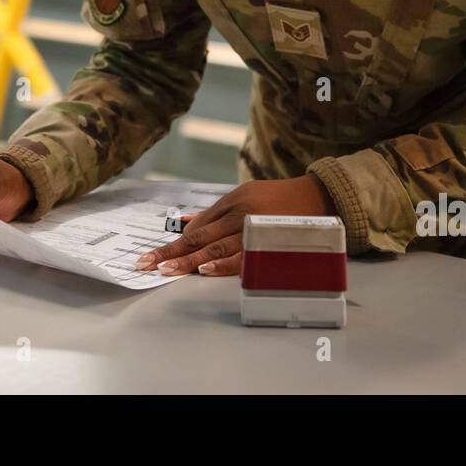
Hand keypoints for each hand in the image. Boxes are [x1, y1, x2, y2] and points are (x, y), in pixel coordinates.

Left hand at [135, 175, 336, 276]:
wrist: (316, 196)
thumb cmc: (277, 198)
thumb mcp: (244, 195)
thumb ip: (215, 213)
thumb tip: (184, 224)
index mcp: (230, 203)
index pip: (195, 228)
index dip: (172, 243)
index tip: (151, 257)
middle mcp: (238, 215)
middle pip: (200, 238)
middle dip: (172, 252)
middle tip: (148, 264)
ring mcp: (252, 230)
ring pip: (216, 248)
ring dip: (190, 260)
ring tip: (168, 270)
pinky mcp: (267, 243)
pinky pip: (242, 258)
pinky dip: (223, 265)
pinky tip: (205, 270)